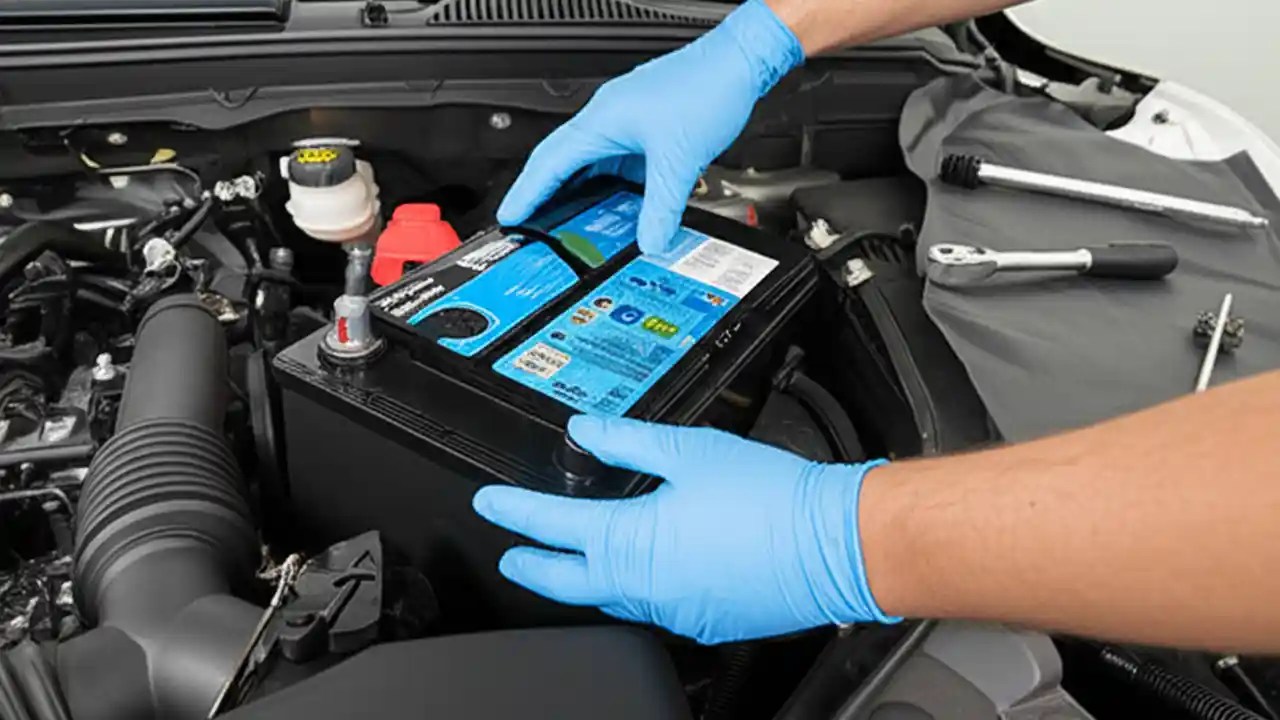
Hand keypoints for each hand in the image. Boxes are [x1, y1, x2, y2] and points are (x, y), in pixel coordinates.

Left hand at [472, 416, 896, 644]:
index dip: (516, 512)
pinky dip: (635, 588)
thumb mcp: (690, 451)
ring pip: (613, 598)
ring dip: (587, 577)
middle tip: (512, 556)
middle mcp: (645, 586)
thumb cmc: (771, 498)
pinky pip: (654, 608)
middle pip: (569, 582)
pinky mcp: (705, 621)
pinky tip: (645, 571)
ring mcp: (675, 610)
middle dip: (533, 567)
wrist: (833, 543)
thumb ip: (628, 440)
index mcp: (632, 540)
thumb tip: (587, 432)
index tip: (491, 505)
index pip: (554, 526)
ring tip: (575, 559)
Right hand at [496, 0, 803, 253]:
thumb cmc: (708, 87)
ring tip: (567, 220)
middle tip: (530, 222)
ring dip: (577, 190)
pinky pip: (615, 158)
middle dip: (543, 193)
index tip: (510, 215)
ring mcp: (625, 119)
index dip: (527, 193)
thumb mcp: (681, 160)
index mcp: (603, 120)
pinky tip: (617, 202)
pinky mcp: (644, 123)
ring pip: (589, 161)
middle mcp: (608, 117)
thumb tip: (651, 241)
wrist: (740, 60)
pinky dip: (608, 183)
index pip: (550, 162)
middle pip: (561, 161)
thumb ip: (663, 208)